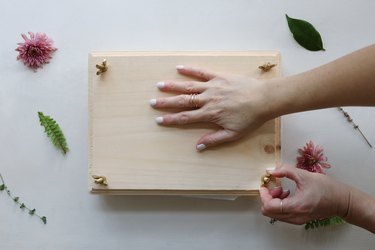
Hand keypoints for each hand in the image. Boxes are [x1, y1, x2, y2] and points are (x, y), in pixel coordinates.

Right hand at [150, 65, 271, 149]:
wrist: (264, 99)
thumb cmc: (250, 118)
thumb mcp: (233, 134)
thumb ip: (214, 139)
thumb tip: (198, 146)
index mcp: (210, 114)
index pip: (185, 117)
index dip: (171, 119)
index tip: (159, 120)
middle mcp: (207, 99)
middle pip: (182, 101)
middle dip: (166, 102)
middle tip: (152, 102)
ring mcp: (212, 86)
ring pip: (189, 86)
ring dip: (173, 86)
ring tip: (160, 85)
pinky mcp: (219, 76)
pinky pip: (202, 72)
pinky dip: (190, 70)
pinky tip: (179, 67)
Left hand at [260, 165, 349, 224]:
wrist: (342, 201)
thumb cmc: (327, 188)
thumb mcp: (304, 175)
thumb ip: (285, 170)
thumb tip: (271, 171)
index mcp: (296, 206)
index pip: (269, 206)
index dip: (264, 195)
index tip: (265, 185)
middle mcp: (295, 216)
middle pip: (269, 212)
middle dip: (268, 198)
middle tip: (275, 187)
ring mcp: (297, 220)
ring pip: (275, 214)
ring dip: (274, 201)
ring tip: (283, 190)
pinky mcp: (300, 219)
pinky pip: (283, 215)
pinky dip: (281, 205)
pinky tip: (288, 194)